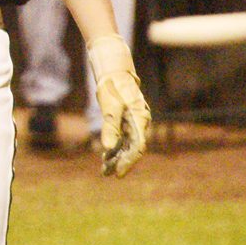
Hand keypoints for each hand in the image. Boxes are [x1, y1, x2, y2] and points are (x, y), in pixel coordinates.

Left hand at [89, 35, 150, 176]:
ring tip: (104, 168)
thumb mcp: (110, 106)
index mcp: (141, 118)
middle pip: (133, 147)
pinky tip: (106, 154)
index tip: (118, 174)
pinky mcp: (127, 118)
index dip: (128, 162)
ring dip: (117, 155)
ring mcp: (135, 120)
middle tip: (107, 173)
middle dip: (121, 162)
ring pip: (128, 143)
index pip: (137, 147)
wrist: (114, 69)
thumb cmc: (113, 86)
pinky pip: (123, 136)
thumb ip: (111, 127)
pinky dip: (115, 145)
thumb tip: (109, 148)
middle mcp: (141, 121)